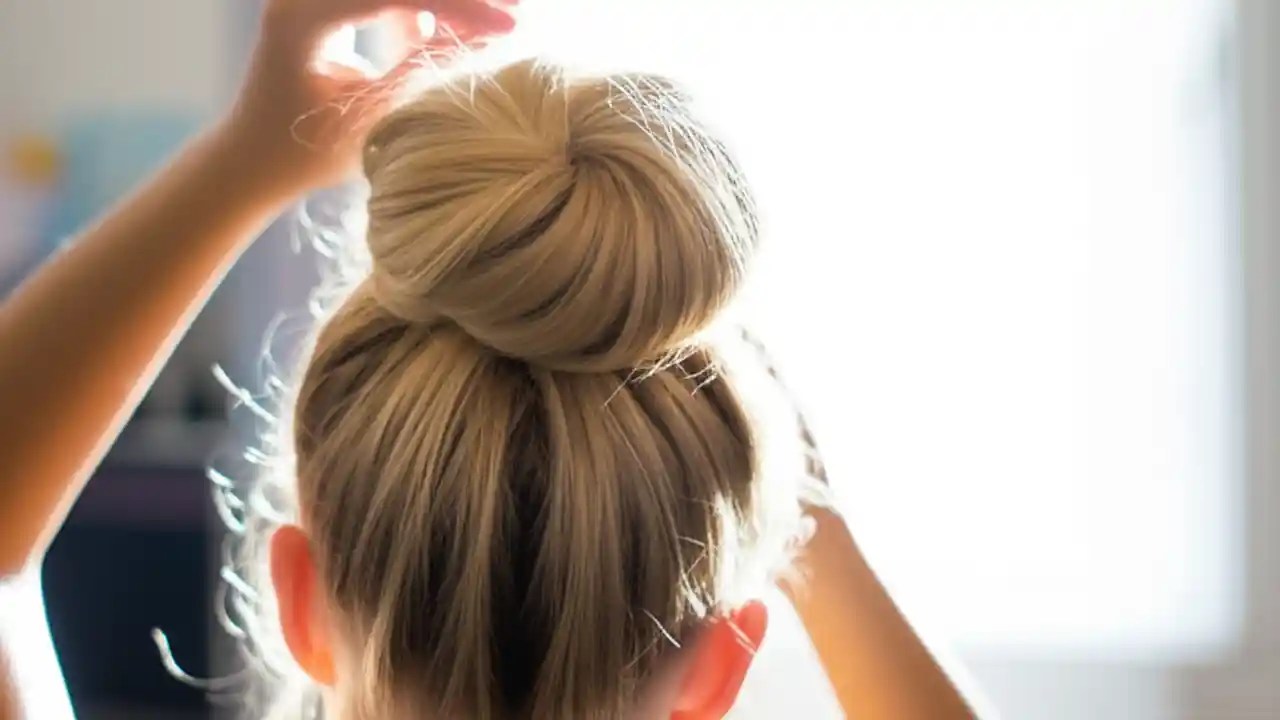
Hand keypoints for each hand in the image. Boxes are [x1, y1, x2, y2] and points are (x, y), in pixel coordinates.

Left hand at [219, 0, 515, 200]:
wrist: (254, 158)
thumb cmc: (306, 152)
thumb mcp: (375, 116)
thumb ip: (426, 66)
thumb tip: (491, 32)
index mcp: (304, 14)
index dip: (461, 5)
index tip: (512, 23)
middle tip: (518, 7)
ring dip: (451, 1)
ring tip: (506, 14)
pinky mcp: (333, 0)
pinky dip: (432, 7)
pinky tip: (473, 24)